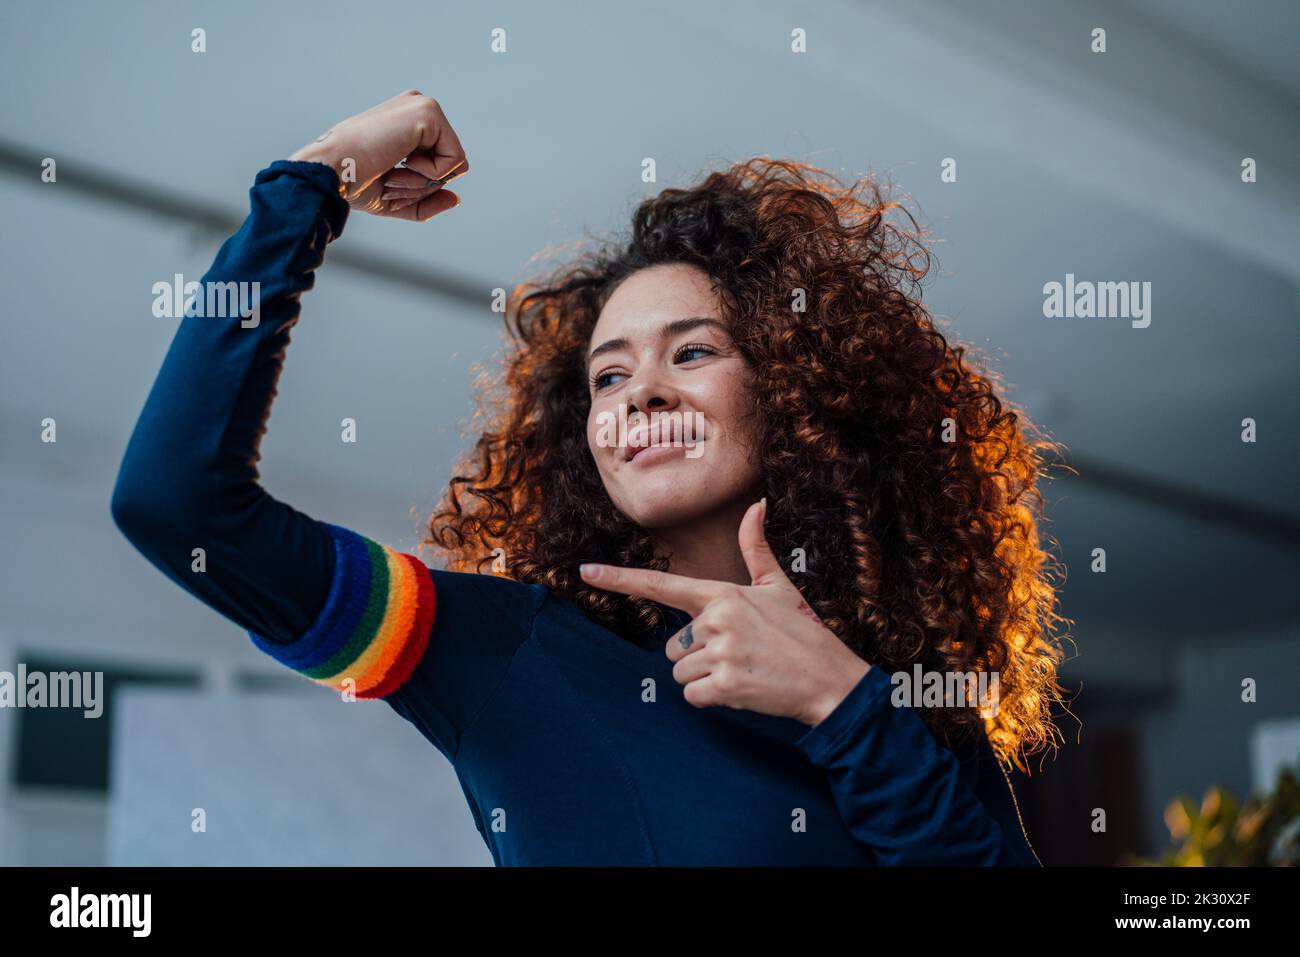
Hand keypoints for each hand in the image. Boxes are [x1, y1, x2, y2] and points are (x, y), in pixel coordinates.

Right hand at [288, 89, 467, 220]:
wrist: (333, 170)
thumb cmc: (355, 182)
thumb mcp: (396, 198)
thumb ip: (427, 201)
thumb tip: (455, 199)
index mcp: (409, 122)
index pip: (441, 164)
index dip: (419, 185)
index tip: (387, 180)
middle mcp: (418, 108)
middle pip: (451, 164)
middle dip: (424, 185)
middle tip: (390, 179)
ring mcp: (424, 106)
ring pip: (455, 164)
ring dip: (423, 182)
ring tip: (392, 173)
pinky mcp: (429, 112)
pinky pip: (455, 160)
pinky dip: (430, 174)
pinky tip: (400, 162)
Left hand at [578, 499, 870, 726]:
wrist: (831, 679)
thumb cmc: (804, 632)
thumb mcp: (779, 585)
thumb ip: (756, 548)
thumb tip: (757, 505)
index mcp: (723, 594)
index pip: (661, 585)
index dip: (619, 579)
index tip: (586, 572)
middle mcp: (716, 620)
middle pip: (672, 646)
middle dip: (696, 656)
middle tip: (737, 654)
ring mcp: (720, 653)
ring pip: (679, 673)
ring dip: (703, 678)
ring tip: (742, 670)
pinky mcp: (725, 685)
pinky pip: (692, 696)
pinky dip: (710, 699)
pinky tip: (741, 689)